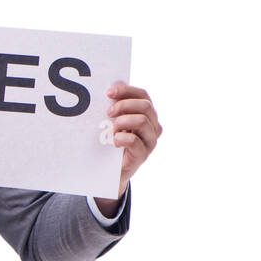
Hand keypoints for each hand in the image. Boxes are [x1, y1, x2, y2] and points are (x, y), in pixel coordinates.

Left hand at [94, 81, 161, 213]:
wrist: (113, 170)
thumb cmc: (113, 141)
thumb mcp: (114, 121)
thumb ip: (116, 108)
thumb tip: (107, 92)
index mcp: (147, 113)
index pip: (142, 94)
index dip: (126, 90)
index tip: (108, 92)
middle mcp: (153, 125)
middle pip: (145, 106)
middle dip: (124, 105)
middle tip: (108, 112)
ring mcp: (150, 140)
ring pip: (142, 121)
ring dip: (123, 122)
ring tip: (112, 130)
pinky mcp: (143, 155)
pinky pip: (134, 141)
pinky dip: (121, 138)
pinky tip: (114, 141)